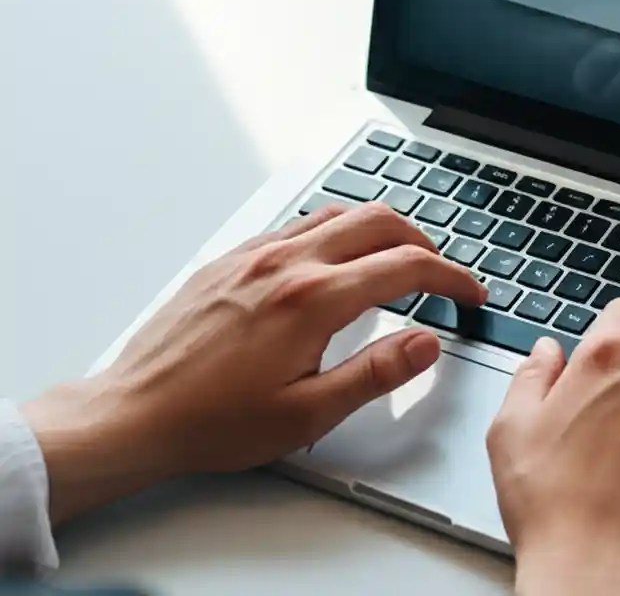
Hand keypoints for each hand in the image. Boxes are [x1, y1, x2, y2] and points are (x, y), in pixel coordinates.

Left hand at [22, 202, 485, 523]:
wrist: (135, 414)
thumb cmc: (214, 422)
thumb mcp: (309, 414)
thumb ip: (377, 373)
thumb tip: (426, 342)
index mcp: (313, 301)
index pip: (406, 268)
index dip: (451, 278)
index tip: (469, 294)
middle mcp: (286, 265)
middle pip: (379, 221)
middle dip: (424, 243)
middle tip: (441, 274)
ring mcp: (255, 256)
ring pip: (338, 213)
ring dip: (381, 229)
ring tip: (398, 260)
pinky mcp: (231, 260)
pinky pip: (298, 223)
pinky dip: (335, 230)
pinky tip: (336, 259)